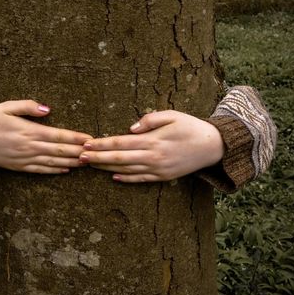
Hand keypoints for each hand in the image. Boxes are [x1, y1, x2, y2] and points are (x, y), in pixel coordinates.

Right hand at [0, 100, 90, 173]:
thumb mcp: (6, 106)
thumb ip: (28, 106)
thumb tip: (47, 109)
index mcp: (28, 130)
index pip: (58, 135)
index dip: (76, 137)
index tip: (90, 138)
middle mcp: (28, 146)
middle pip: (59, 150)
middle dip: (79, 152)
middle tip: (95, 153)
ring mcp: (23, 159)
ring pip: (52, 162)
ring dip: (71, 162)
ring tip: (86, 162)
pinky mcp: (17, 167)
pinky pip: (39, 170)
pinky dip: (54, 170)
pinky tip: (65, 170)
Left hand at [79, 110, 224, 182]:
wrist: (213, 146)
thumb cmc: (190, 126)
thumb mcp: (172, 115)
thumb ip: (150, 120)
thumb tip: (130, 128)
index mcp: (153, 141)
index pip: (121, 143)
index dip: (102, 144)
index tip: (87, 144)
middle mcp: (153, 157)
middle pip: (119, 158)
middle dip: (97, 158)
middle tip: (80, 157)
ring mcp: (158, 169)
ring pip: (126, 170)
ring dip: (106, 168)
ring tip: (90, 165)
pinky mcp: (163, 177)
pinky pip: (140, 179)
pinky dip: (126, 179)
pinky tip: (113, 177)